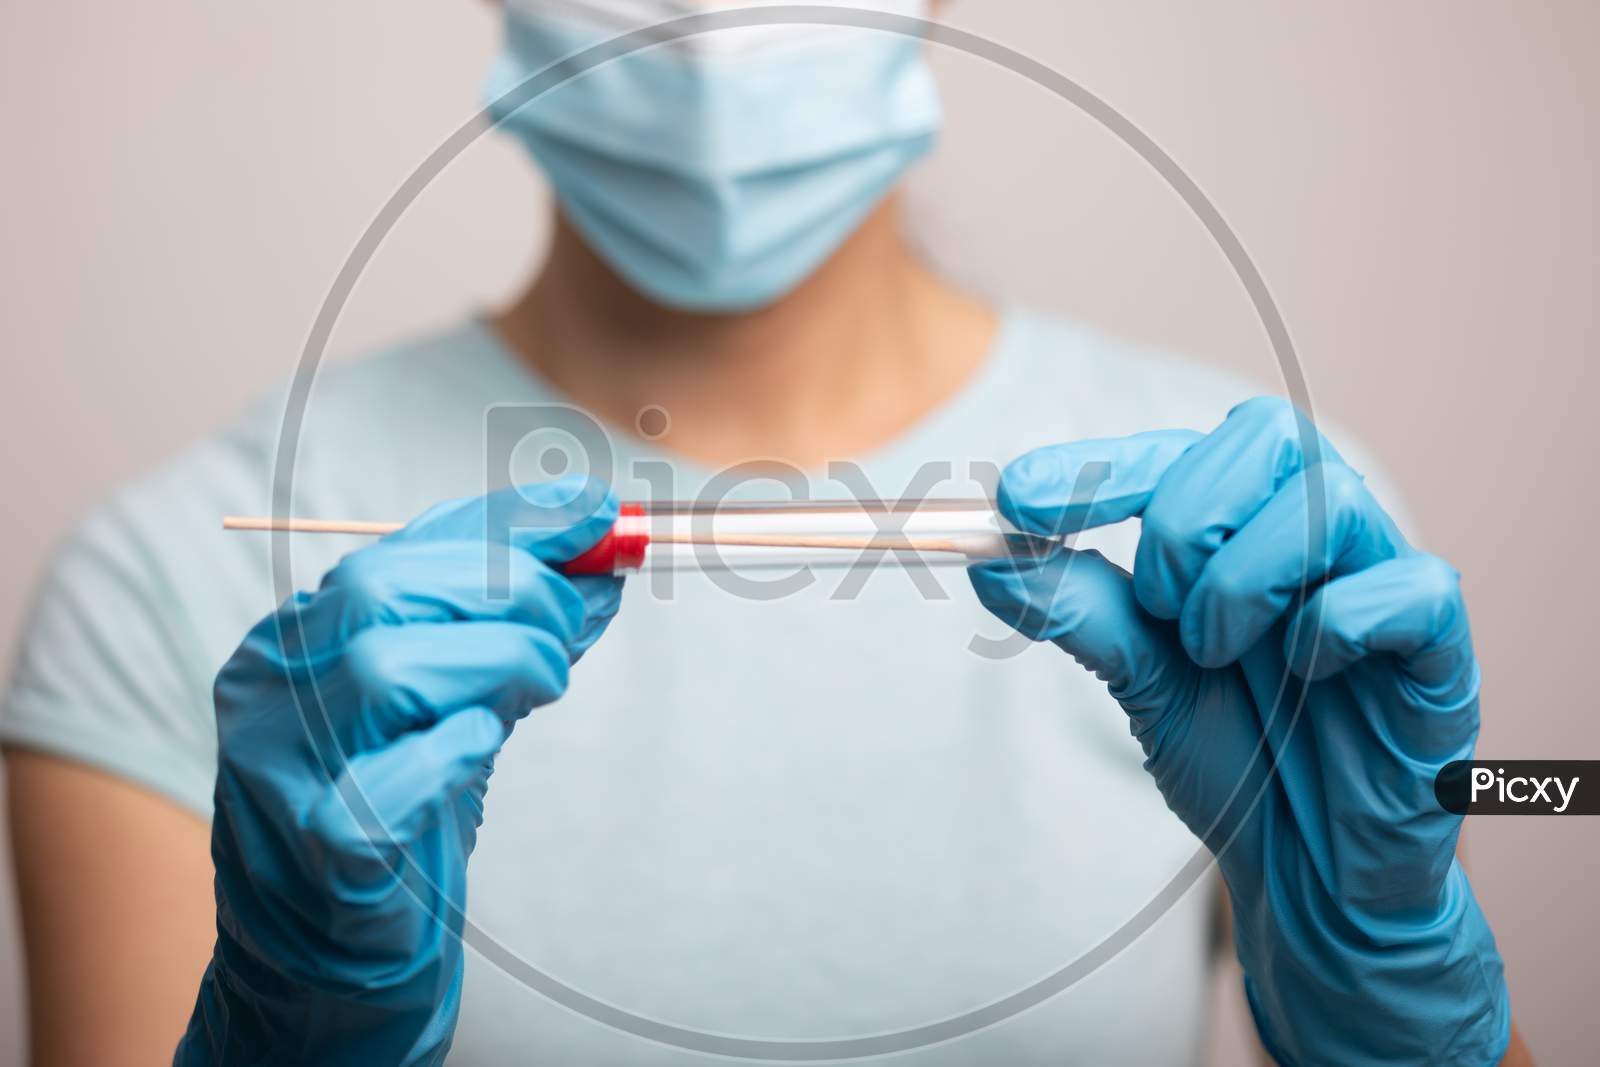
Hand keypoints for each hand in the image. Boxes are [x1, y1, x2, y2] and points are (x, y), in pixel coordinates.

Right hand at [176, 479, 621, 1065]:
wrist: (329, 955)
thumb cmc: (399, 813)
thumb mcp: (457, 701)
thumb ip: (510, 631)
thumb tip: (602, 563)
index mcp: (297, 641)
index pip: (401, 547)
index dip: (509, 525)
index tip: (599, 513)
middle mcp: (270, 693)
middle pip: (383, 591)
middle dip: (509, 593)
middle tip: (567, 632)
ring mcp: (281, 771)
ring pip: (385, 671)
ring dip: (497, 665)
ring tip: (537, 691)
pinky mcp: (316, 854)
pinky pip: (381, 787)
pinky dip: (450, 754)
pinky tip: (478, 749)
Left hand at [970, 398, 1509, 1066]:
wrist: (1313, 873)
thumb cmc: (1238, 753)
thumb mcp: (1141, 679)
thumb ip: (1080, 612)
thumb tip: (990, 562)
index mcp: (1243, 524)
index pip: (1176, 450)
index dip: (1097, 466)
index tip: (1016, 500)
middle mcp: (1315, 533)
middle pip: (1264, 438)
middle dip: (1186, 523)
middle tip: (1159, 612)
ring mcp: (1382, 581)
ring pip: (1328, 503)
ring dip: (1244, 581)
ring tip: (1216, 655)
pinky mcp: (1440, 648)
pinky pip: (1409, 589)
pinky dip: (1337, 625)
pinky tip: (1307, 674)